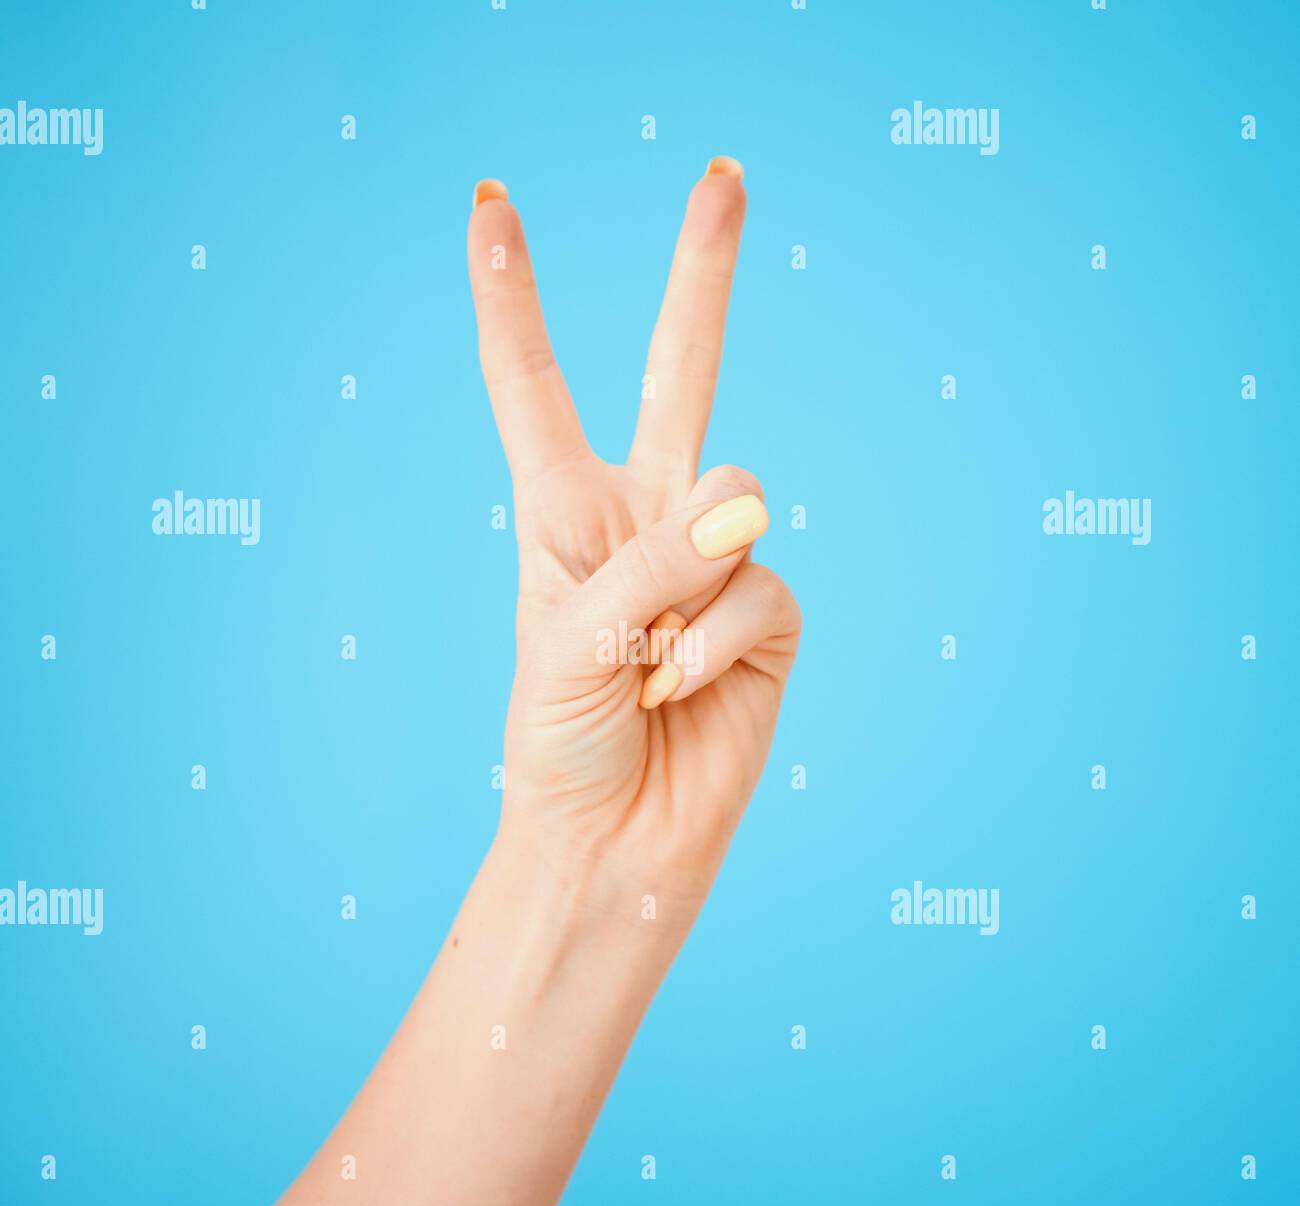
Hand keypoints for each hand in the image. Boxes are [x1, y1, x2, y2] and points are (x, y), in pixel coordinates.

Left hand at [468, 159, 799, 901]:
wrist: (615, 844)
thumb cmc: (561, 745)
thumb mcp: (569, 641)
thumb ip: (652, 562)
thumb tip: (753, 500)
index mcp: (565, 511)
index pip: (533, 386)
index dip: (511, 298)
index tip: (490, 206)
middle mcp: (645, 521)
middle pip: (684, 375)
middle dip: (703, 276)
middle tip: (726, 173)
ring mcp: (714, 565)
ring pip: (733, 505)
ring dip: (679, 596)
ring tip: (644, 671)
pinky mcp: (769, 618)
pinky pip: (760, 588)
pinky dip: (715, 644)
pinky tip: (682, 688)